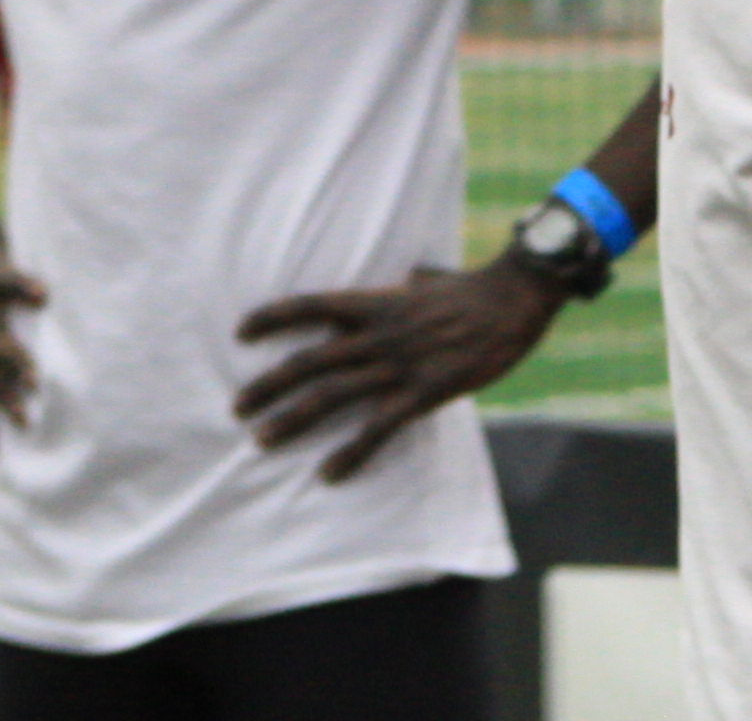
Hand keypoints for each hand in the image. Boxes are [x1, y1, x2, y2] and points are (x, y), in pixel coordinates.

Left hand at [228, 256, 563, 482]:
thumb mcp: (431, 280)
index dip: (273, 317)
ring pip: (332, 395)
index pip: (311, 305)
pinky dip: (351, 453)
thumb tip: (410, 276)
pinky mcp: (423, 393)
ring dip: (293, 419)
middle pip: (309, 360)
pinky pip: (378, 428)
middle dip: (268, 385)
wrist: (513, 299)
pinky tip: (328, 474)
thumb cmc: (474, 289)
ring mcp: (399, 365)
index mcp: (376, 302)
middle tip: (237, 408)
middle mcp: (378, 334)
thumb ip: (411, 284)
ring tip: (262, 439)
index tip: (240, 332)